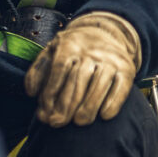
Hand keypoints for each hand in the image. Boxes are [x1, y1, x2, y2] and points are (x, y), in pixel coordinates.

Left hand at [24, 11, 140, 127]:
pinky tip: (105, 116)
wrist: (106, 32)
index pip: (59, 69)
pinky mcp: (127, 69)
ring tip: (78, 123)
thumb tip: (30, 93)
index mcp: (70, 44)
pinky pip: (121, 87)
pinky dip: (114, 102)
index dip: (50, 92)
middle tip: (56, 123)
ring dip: (88, 106)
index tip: (43, 112)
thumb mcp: (52, 51)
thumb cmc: (73, 49)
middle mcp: (91, 51)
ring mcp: (111, 60)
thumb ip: (39, 70)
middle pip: (78, 79)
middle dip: (66, 104)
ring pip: (99, 84)